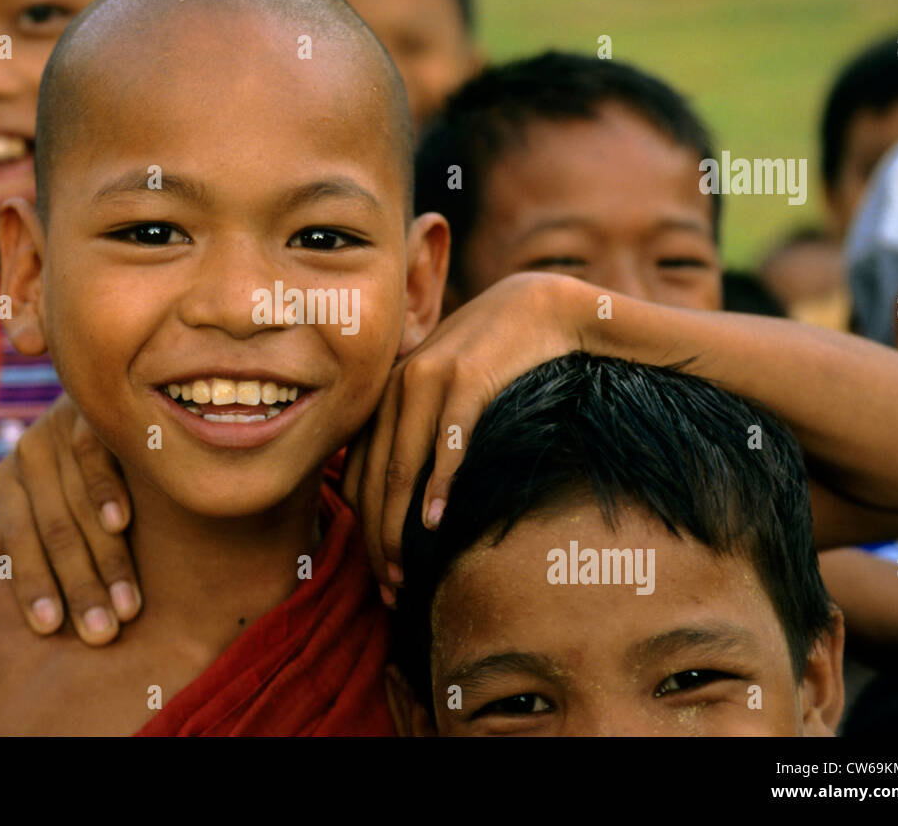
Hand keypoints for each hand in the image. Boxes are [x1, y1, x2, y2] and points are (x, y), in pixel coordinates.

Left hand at [0, 394, 140, 644]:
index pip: (17, 542)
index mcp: (10, 478)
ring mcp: (59, 428)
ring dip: (106, 558)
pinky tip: (122, 524)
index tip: (51, 631)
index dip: (32, 587)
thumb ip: (1, 532)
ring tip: (127, 606)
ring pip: (78, 505)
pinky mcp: (93, 410)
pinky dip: (108, 488)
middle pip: (53, 533)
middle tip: (100, 635)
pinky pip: (97, 455)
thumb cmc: (73, 454)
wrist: (104, 383)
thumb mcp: (34, 490)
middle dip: (80, 588)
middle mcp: (28, 453)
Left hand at [341, 272, 584, 600]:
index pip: (357, 477)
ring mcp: (428, 380)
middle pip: (375, 480)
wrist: (540, 308)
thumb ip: (417, 436)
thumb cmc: (494, 359)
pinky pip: (446, 441)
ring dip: (400, 525)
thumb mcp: (444, 397)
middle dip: (378, 541)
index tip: (381, 576)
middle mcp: (396, 388)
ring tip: (407, 569)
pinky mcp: (466, 377)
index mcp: (385, 398)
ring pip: (401, 466)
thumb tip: (406, 503)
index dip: (363, 532)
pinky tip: (436, 522)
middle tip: (391, 589)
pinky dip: (438, 484)